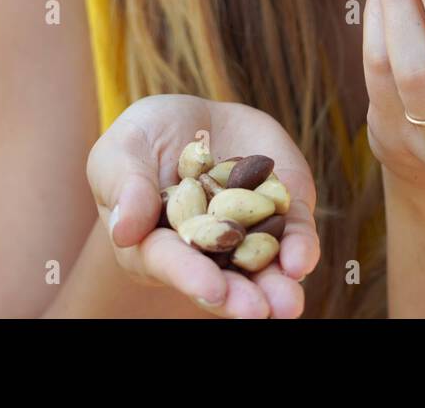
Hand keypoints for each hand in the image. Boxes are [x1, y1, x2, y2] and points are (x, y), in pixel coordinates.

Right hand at [87, 94, 319, 317]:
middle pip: (220, 278)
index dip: (189, 275)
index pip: (169, 261)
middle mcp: (204, 250)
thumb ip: (123, 184)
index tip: (212, 289)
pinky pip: (293, 234)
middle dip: (238, 297)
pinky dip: (299, 248)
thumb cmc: (147, 135)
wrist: (199, 113)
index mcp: (154, 243)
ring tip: (287, 302)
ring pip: (261, 268)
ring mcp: (246, 235)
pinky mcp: (282, 213)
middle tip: (256, 310)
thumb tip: (125, 232)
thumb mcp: (123, 147)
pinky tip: (300, 261)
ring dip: (275, 287)